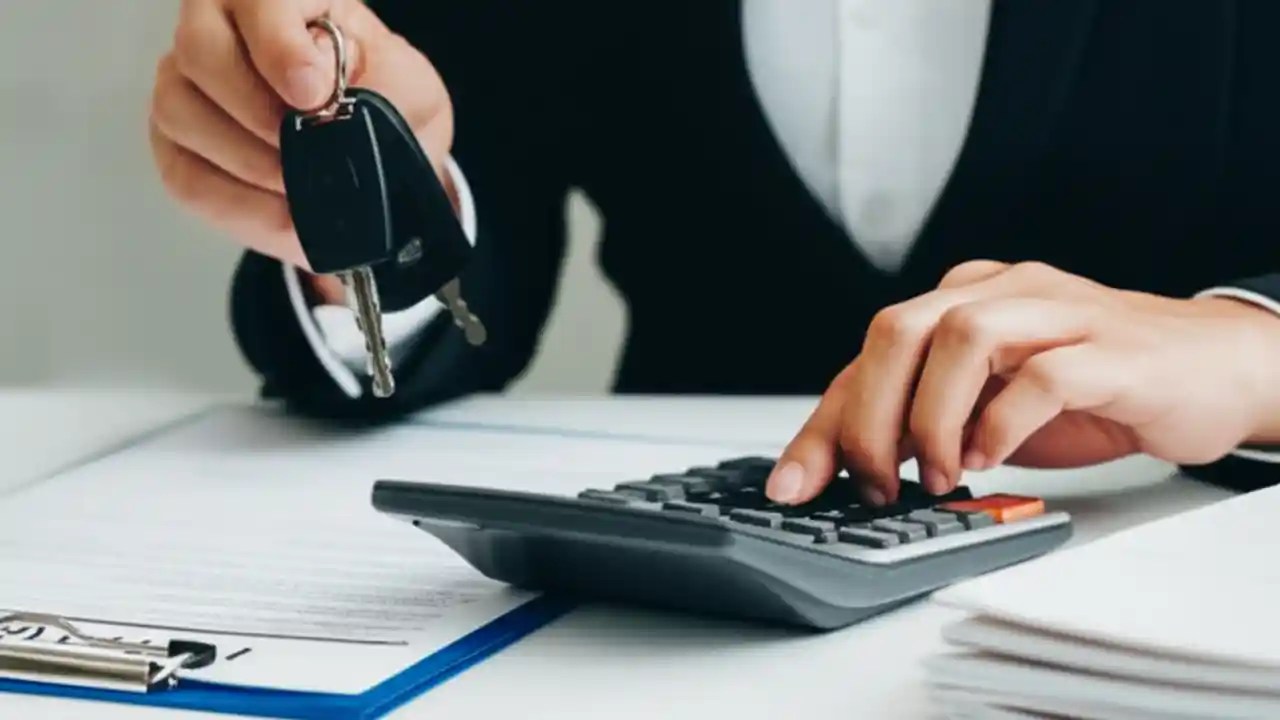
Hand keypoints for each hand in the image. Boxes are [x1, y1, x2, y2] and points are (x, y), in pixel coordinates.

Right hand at [148, 0, 452, 294]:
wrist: (383, 160)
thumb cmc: (388, 105)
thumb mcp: (408, 89)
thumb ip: (377, 84)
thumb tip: (320, 100)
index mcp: (280, 0)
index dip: (278, 46)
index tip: (315, 94)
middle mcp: (217, 31)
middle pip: (200, 53)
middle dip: (258, 112)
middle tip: (307, 148)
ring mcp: (187, 88)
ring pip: (182, 114)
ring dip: (251, 163)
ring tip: (304, 186)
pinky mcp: (178, 149)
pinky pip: (186, 179)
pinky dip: (242, 207)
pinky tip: (286, 214)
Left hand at [766, 260, 1279, 505]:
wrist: (1206, 367)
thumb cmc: (1088, 384)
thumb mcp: (987, 404)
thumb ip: (922, 420)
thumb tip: (848, 469)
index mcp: (959, 301)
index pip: (869, 355)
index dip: (824, 423)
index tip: (792, 485)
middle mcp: (999, 293)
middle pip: (898, 330)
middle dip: (868, 418)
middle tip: (874, 483)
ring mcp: (1056, 313)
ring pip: (962, 337)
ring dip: (931, 419)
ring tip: (937, 474)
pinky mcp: (1109, 350)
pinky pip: (1042, 375)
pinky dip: (1002, 423)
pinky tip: (989, 459)